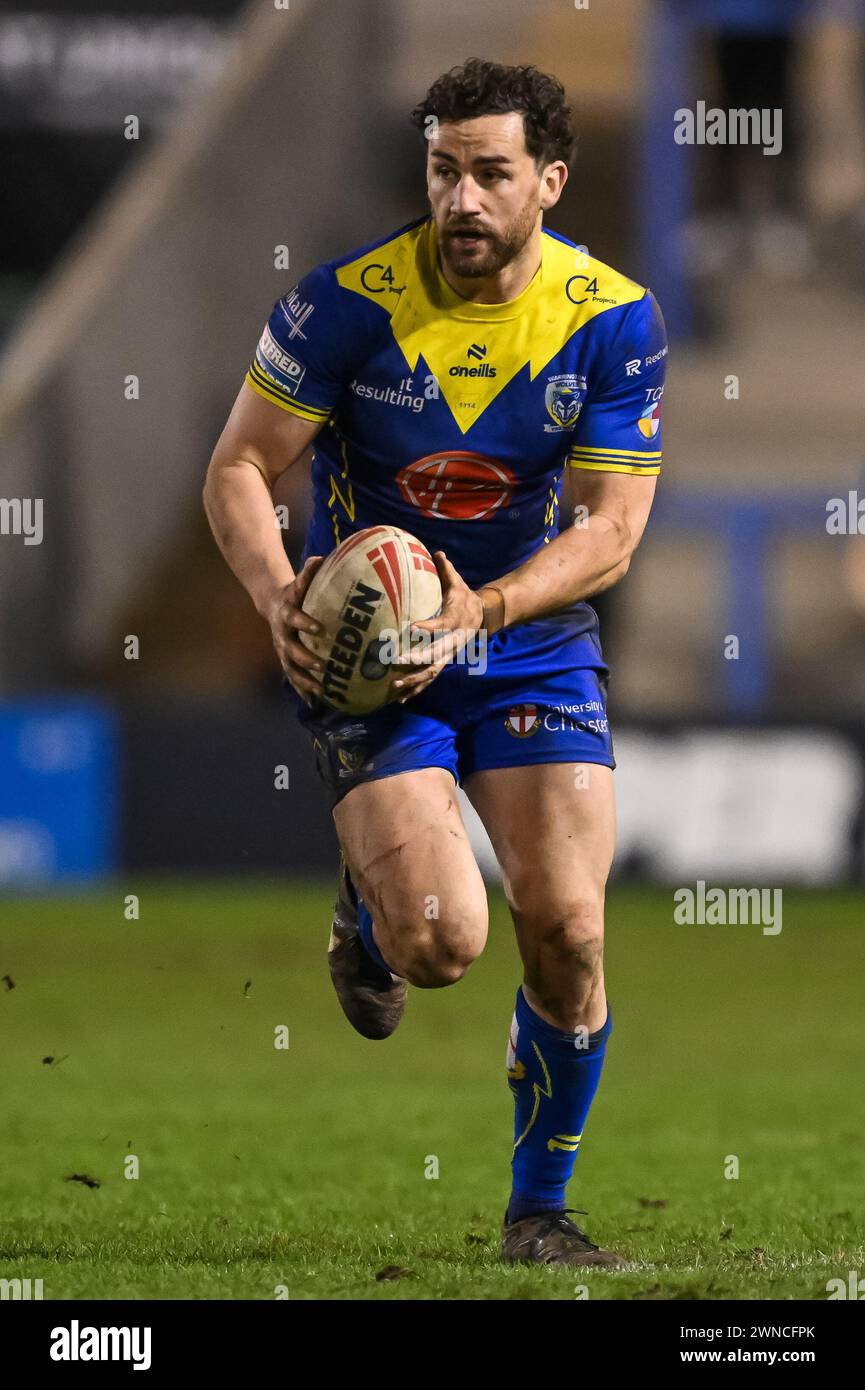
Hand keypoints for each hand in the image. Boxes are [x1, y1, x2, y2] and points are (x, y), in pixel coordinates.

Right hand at [264, 555, 327, 702]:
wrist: (274, 605)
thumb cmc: (296, 593)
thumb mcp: (299, 581)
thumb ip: (309, 571)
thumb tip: (322, 558)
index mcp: (287, 613)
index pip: (295, 617)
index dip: (304, 623)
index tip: (319, 629)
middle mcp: (282, 634)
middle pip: (291, 649)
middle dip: (305, 659)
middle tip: (322, 666)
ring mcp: (282, 649)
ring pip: (290, 668)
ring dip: (304, 681)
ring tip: (320, 690)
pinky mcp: (286, 660)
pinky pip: (293, 678)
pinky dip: (303, 690)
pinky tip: (314, 703)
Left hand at [391, 550, 485, 702]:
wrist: (485, 616)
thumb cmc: (465, 597)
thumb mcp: (458, 582)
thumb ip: (446, 569)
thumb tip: (436, 552)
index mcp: (455, 621)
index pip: (441, 625)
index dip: (428, 627)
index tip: (412, 626)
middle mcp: (453, 642)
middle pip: (435, 655)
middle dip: (416, 660)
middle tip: (396, 661)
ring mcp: (449, 654)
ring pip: (432, 672)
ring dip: (414, 680)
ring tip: (395, 687)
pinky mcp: (444, 661)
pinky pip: (430, 678)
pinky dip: (417, 688)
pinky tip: (402, 698)